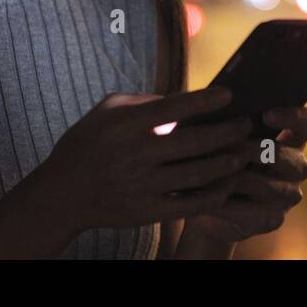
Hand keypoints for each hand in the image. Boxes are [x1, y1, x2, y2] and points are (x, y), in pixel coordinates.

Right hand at [40, 86, 258, 231]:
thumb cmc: (87, 143)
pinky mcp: (145, 211)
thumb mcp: (106, 110)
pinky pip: (188, 204)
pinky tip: (226, 186)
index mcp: (125, 124)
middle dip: (227, 132)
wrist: (61, 194)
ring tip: (242, 154)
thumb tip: (183, 98)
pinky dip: (212, 196)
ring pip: (197, 174)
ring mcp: (141, 185)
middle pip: (194, 141)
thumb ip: (143, 101)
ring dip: (226, 163)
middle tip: (246, 125)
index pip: (175, 107)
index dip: (206, 101)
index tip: (229, 95)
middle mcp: (135, 153)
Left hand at [182, 106, 306, 242]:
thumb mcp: (218, 130)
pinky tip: (214, 197)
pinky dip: (234, 205)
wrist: (202, 198)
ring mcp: (289, 194)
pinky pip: (260, 213)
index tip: (266, 115)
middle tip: (232, 147)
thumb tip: (220, 97)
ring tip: (216, 173)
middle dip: (259, 152)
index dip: (294, 117)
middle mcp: (297, 165)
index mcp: (292, 137)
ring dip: (244, 180)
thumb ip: (228, 115)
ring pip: (275, 187)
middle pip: (292, 158)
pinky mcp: (273, 218)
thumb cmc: (211, 152)